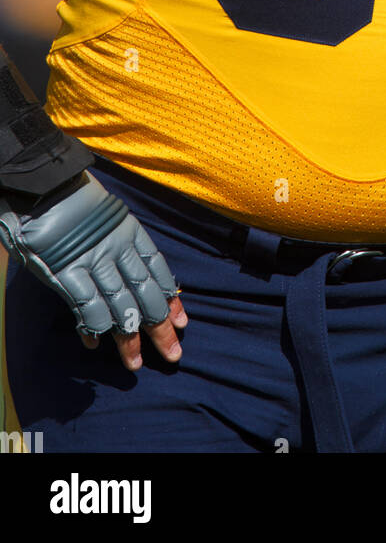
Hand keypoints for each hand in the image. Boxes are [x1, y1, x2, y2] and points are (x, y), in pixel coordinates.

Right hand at [0, 171, 186, 371]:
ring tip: (136, 363)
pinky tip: (96, 344)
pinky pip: (86, 305)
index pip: (157, 269)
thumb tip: (125, 262)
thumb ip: (116, 237)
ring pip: (120, 306)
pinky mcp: (66, 271)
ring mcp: (92, 261)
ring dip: (129, 338)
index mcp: (128, 230)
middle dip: (161, 327)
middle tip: (173, 354)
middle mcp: (117, 248)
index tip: (182, 321)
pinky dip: (92, 326)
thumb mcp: (104, 212)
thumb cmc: (70, 192)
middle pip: (146, 293)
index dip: (171, 297)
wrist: (43, 181)